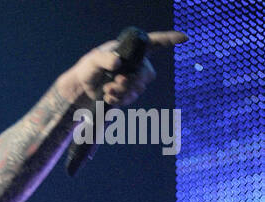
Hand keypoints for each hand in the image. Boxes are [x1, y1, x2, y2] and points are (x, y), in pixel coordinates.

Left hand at [60, 31, 186, 106]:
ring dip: (123, 92)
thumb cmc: (87, 69)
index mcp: (131, 49)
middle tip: (115, 83)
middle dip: (133, 81)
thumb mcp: (93, 61)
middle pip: (148, 73)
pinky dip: (120, 99)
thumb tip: (118, 63)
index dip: (170, 39)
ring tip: (107, 90)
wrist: (82, 89)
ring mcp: (133, 78)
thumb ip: (104, 59)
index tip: (184, 38)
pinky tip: (108, 96)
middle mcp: (136, 63)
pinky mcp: (128, 92)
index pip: (155, 42)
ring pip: (139, 88)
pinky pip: (131, 98)